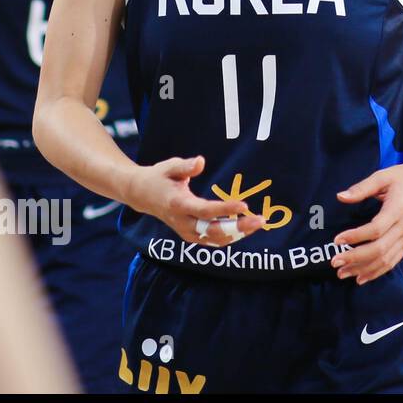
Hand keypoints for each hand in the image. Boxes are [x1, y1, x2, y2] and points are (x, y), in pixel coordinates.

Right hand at [126, 155, 264, 246]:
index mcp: (177, 204)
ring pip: (214, 239)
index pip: (204, 211)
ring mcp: (185, 232)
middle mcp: (182, 222)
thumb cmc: (160, 177)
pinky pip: (212, 240)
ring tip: (259, 223)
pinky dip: (230, 237)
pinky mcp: (190, 235)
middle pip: (212, 230)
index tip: (244, 205)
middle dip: (238, 227)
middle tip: (260, 220)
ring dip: (237, 234)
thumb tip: (201, 162)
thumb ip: (185, 166)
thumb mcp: (170, 166)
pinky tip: (246, 229)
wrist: (142, 195)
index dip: (224, 209)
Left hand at [331, 161, 402, 284]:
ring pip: (386, 260)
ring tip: (342, 273)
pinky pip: (393, 262)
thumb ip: (361, 188)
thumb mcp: (383, 176)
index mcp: (398, 209)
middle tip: (334, 261)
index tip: (337, 239)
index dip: (355, 236)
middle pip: (380, 249)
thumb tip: (340, 197)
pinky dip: (377, 272)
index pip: (376, 229)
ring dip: (363, 269)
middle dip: (355, 258)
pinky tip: (361, 277)